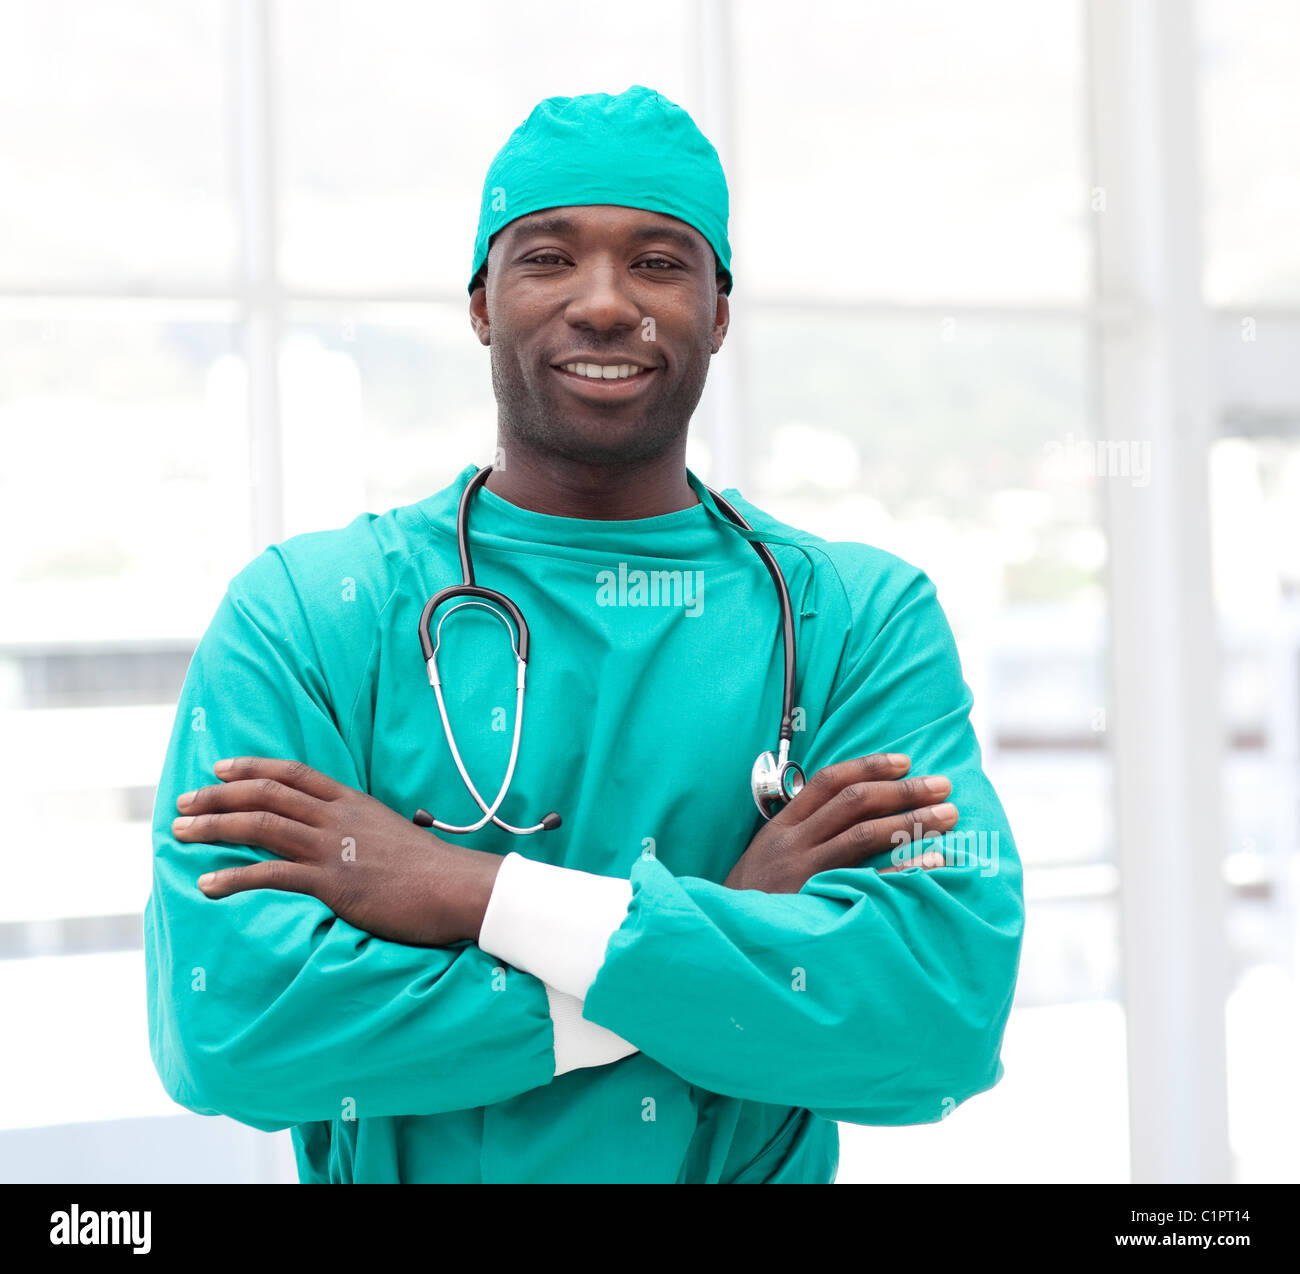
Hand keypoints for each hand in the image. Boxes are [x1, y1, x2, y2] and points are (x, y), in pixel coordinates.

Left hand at [172, 757, 502, 946]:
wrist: (457, 886)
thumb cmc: (431, 868)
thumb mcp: (393, 835)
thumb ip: (364, 831)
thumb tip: (349, 841)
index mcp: (352, 801)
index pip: (293, 773)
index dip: (251, 767)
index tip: (219, 768)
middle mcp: (337, 817)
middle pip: (266, 794)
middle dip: (217, 795)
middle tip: (183, 801)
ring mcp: (332, 847)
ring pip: (260, 825)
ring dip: (214, 826)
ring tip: (180, 832)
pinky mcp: (332, 881)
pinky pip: (271, 875)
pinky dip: (234, 877)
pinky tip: (208, 884)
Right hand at [722, 752, 957, 893]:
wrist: (728, 937)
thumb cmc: (755, 898)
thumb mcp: (768, 854)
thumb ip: (802, 831)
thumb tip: (851, 809)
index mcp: (783, 825)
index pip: (829, 781)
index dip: (870, 766)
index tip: (905, 762)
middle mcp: (794, 842)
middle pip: (855, 803)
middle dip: (903, 791)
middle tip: (943, 785)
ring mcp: (806, 872)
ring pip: (864, 834)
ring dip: (911, 821)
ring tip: (949, 816)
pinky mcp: (818, 902)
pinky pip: (870, 880)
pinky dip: (905, 867)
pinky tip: (934, 860)